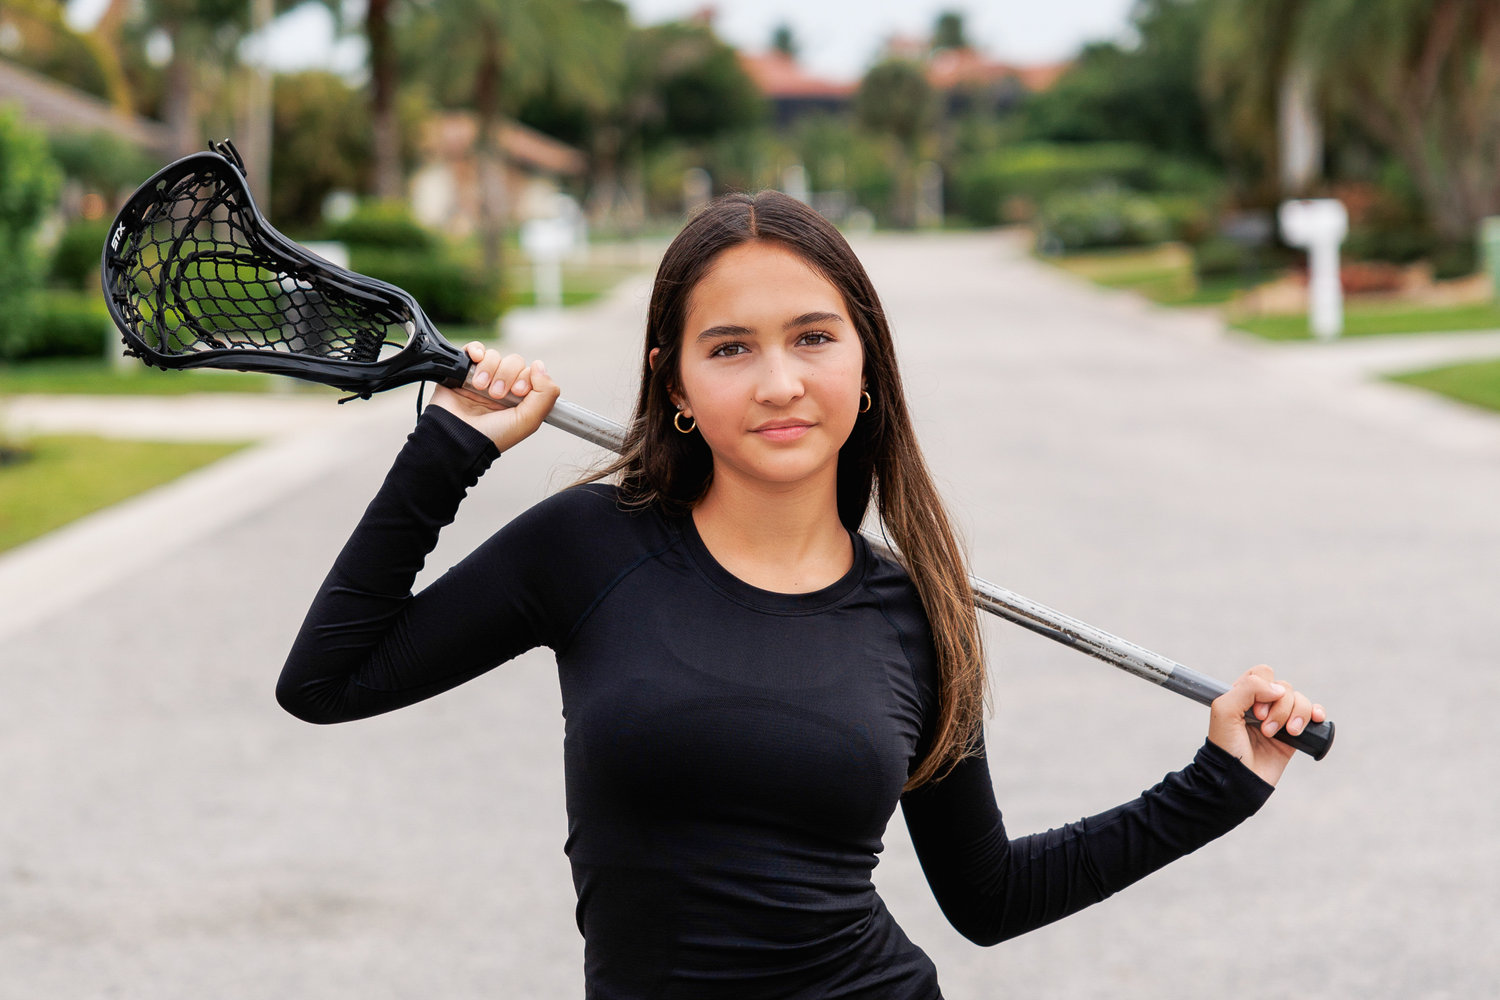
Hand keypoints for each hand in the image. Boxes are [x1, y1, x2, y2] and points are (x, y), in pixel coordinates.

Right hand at [428, 342, 559, 451]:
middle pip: (513, 362)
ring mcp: (482, 378)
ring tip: (480, 388)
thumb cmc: (492, 435)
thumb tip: (540, 365)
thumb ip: (546, 394)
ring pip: (494, 356)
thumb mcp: (529, 420)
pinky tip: (475, 360)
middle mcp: (502, 387)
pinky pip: (473, 350)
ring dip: (489, 369)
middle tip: (496, 394)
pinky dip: (476, 350)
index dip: (527, 378)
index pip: (531, 373)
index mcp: (519, 398)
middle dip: (506, 376)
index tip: (518, 392)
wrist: (456, 437)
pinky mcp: (461, 372)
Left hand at [1208, 664, 1325, 786]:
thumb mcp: (1224, 711)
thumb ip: (1247, 689)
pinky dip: (1316, 713)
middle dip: (1279, 708)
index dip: (1263, 688)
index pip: (1262, 674)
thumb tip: (1278, 689)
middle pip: (1284, 687)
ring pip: (1300, 700)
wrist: (1239, 780)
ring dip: (1297, 715)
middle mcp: (1261, 705)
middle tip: (1265, 729)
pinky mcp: (1293, 735)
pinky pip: (1313, 714)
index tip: (1256, 712)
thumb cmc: (1227, 747)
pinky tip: (1315, 720)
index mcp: (1242, 696)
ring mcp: (1279, 720)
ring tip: (1288, 733)